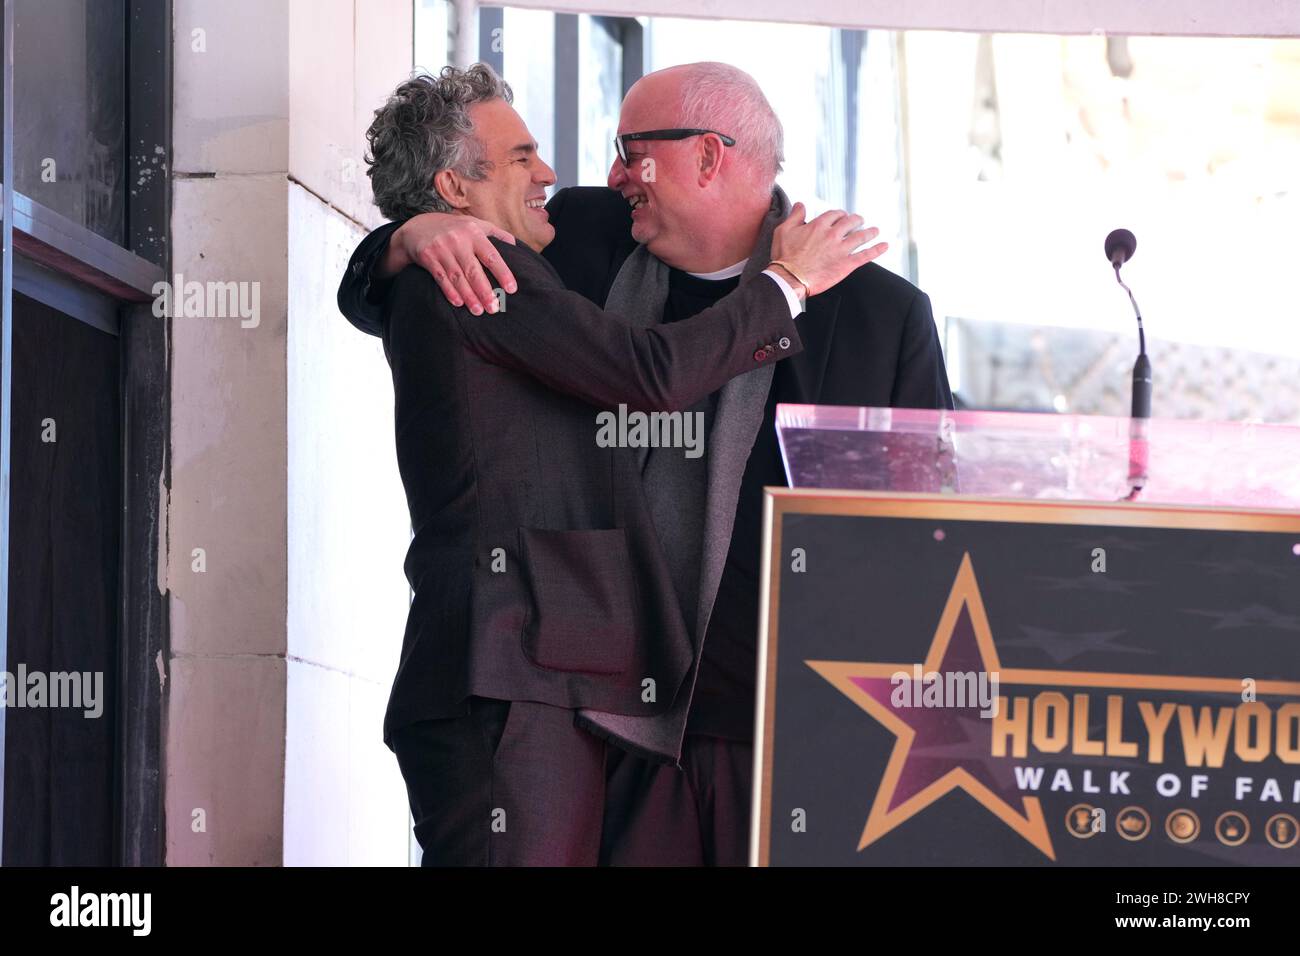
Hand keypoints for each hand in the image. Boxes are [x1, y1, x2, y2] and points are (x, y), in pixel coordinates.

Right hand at [379, 212, 518, 314]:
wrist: (418, 227)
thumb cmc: (455, 229)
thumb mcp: (475, 224)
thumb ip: (496, 234)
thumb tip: (516, 246)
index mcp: (474, 232)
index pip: (491, 256)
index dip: (502, 273)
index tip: (511, 290)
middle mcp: (458, 239)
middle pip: (473, 270)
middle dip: (485, 291)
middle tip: (494, 308)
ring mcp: (441, 248)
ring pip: (457, 277)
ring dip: (469, 296)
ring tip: (479, 311)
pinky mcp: (427, 256)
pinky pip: (440, 278)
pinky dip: (450, 292)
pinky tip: (459, 303)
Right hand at [769, 202, 887, 296]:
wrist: (790, 278)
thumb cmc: (784, 256)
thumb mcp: (784, 230)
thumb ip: (795, 216)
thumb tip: (800, 204)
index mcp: (819, 225)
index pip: (834, 214)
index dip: (839, 214)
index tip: (841, 216)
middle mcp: (833, 235)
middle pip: (850, 222)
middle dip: (856, 220)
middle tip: (859, 221)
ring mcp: (841, 249)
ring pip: (861, 236)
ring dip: (870, 231)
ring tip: (875, 230)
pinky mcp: (846, 264)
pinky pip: (866, 255)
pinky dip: (877, 249)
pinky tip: (885, 245)